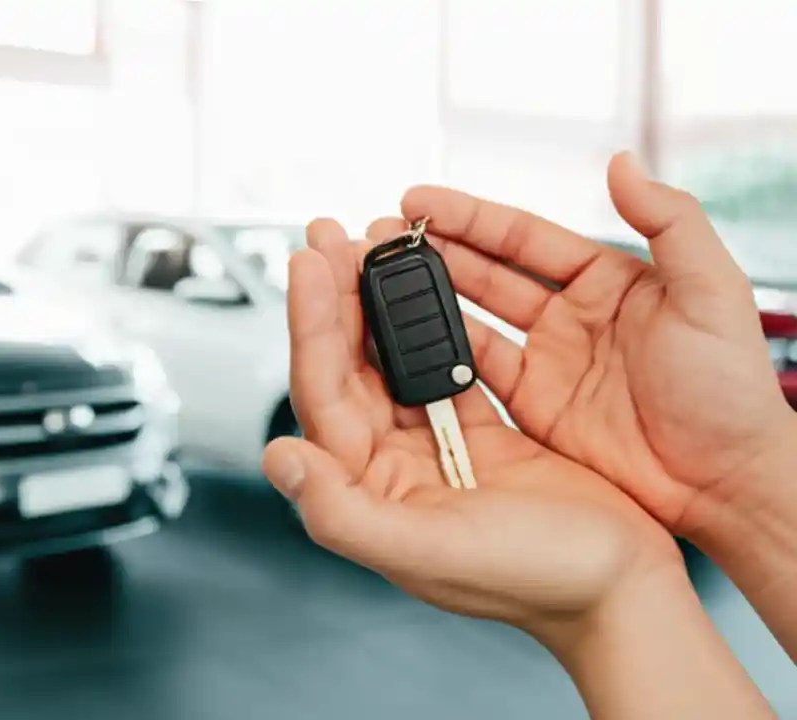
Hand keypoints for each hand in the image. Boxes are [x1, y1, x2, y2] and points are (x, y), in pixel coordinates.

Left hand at [263, 228, 680, 636]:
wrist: (625, 591)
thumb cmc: (537, 579)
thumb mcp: (430, 548)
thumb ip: (341, 510)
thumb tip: (277, 457)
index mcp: (368, 489)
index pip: (322, 392)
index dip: (311, 324)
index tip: (307, 262)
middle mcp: (390, 466)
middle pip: (347, 366)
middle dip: (334, 297)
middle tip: (328, 232)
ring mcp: (435, 448)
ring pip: (390, 360)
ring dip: (375, 303)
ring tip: (367, 244)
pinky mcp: (481, 435)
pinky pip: (443, 365)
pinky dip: (431, 324)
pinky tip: (425, 286)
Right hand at [373, 152, 795, 535]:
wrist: (726, 483)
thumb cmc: (732, 389)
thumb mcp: (712, 292)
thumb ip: (670, 222)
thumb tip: (621, 162)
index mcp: (607, 279)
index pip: (523, 237)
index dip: (469, 217)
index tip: (417, 201)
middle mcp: (568, 316)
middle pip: (485, 274)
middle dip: (431, 253)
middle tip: (379, 237)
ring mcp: (546, 364)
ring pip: (470, 321)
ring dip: (425, 301)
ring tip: (376, 283)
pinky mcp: (531, 410)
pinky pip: (473, 377)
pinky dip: (438, 360)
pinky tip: (403, 345)